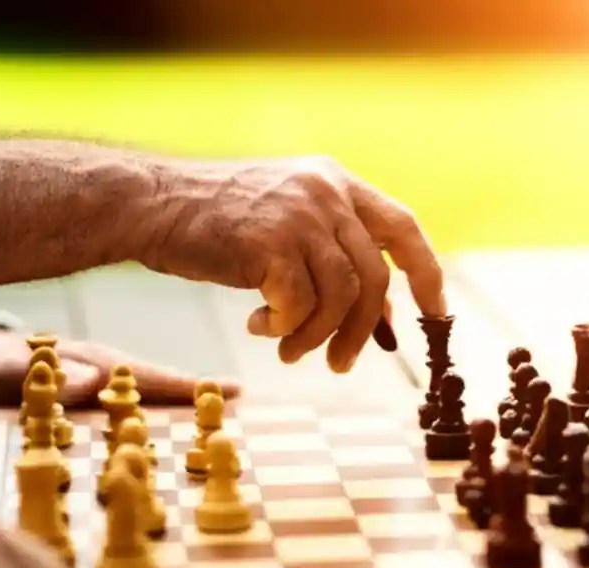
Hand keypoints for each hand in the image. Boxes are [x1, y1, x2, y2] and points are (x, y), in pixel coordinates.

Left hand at [0, 330, 240, 407]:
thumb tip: (93, 383)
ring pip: (154, 409)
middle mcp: (110, 380)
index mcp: (99, 367)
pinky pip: (135, 423)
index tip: (234, 391)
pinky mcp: (96, 411)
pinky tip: (179, 446)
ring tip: (227, 431)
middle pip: (165, 393)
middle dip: (204, 403)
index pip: (154, 378)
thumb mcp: (7, 371)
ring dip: (186, 418)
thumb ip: (46, 377)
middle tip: (248, 412)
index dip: (193, 387)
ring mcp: (106, 396)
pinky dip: (159, 429)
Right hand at [140, 156, 446, 371]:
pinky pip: (299, 305)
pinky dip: (283, 327)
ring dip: (316, 337)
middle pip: (374, 277)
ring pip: (340, 297)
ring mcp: (299, 214)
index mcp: (336, 182)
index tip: (435, 313)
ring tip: (287, 349)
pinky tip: (258, 325)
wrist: (153, 204)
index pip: (403, 228)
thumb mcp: (286, 225)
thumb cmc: (217, 224)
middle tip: (341, 364)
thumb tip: (382, 322)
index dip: (426, 274)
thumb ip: (333, 257)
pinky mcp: (270, 241)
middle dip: (362, 331)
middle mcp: (325, 192)